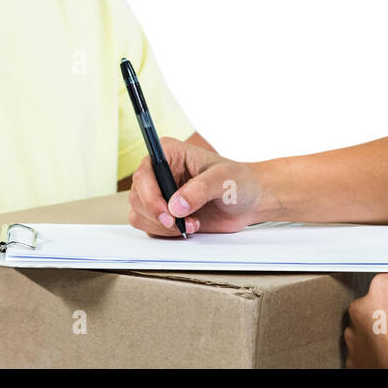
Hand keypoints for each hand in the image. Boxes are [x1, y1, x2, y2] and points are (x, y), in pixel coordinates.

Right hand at [126, 137, 274, 236]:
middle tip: (180, 222)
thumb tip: (176, 205)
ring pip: (139, 214)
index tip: (166, 211)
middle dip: (158, 215)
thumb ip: (200, 189)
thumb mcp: (224, 180)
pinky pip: (150, 227)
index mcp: (170, 153)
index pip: (144, 172)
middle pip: (137, 196)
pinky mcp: (164, 214)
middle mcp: (160, 173)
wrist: (250, 201)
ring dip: (163, 226)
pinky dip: (166, 233)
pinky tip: (189, 227)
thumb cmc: (239, 181)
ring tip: (191, 223)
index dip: (149, 194)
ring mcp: (160, 194)